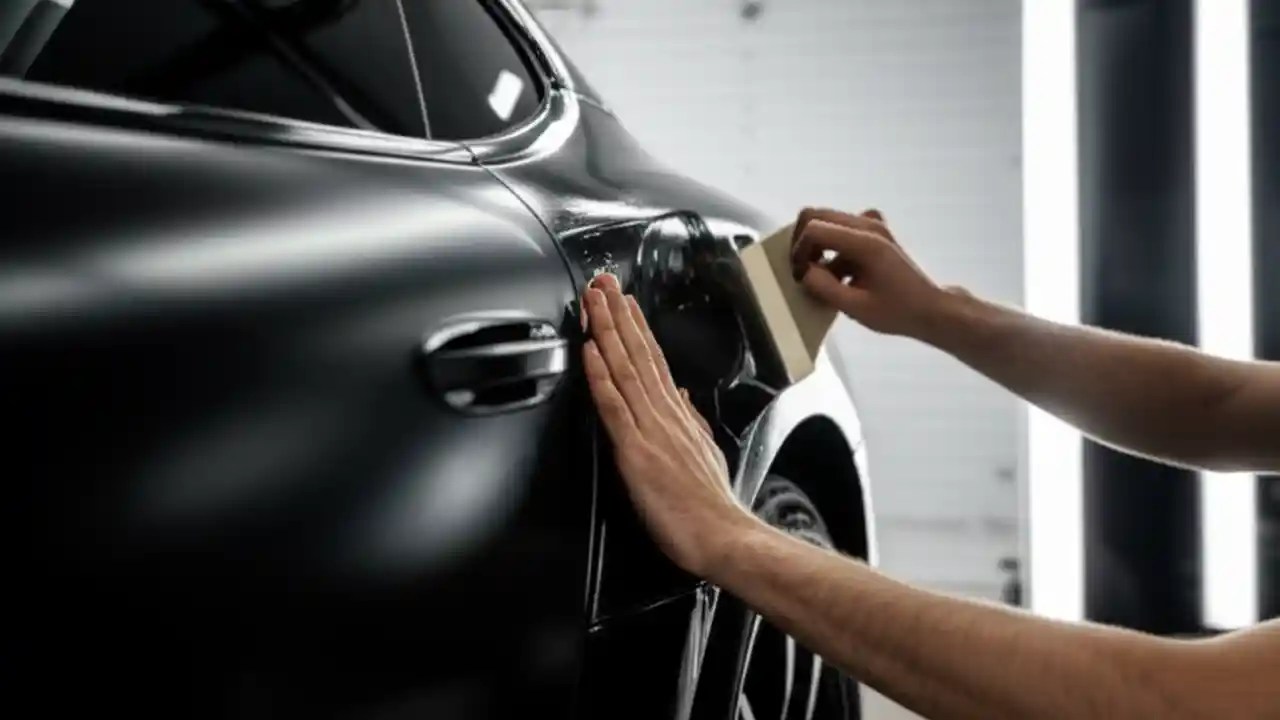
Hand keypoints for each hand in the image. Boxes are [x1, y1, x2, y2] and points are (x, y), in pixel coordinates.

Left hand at [581, 273, 757, 577]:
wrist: (721, 534)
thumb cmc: (710, 503)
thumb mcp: (705, 450)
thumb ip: (691, 420)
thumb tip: (683, 396)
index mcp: (677, 413)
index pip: (653, 359)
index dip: (636, 326)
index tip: (624, 300)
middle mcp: (663, 412)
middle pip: (637, 353)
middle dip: (617, 314)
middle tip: (602, 281)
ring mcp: (650, 428)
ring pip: (624, 368)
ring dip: (606, 331)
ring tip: (593, 302)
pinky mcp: (636, 450)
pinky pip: (614, 405)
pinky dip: (600, 375)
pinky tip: (590, 351)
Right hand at [790, 207, 949, 338]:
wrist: (930, 309)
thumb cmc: (896, 312)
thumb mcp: (856, 307)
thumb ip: (824, 288)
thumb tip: (804, 272)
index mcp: (865, 242)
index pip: (814, 229)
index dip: (799, 251)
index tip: (799, 276)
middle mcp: (868, 225)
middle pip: (817, 214)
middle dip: (801, 241)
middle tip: (801, 269)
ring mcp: (874, 225)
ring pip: (828, 221)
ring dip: (816, 245)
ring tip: (819, 275)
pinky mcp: (876, 232)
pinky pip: (842, 229)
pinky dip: (831, 247)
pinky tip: (838, 272)